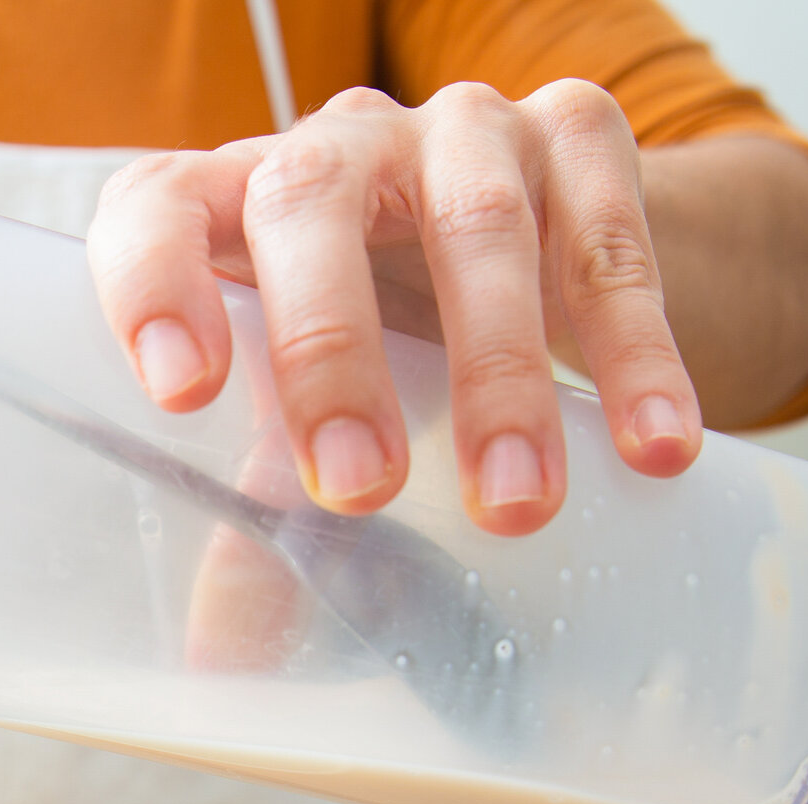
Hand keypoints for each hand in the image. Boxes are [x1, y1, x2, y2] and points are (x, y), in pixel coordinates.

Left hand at [88, 82, 700, 534]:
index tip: (183, 390)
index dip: (156, 287)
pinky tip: (651, 448)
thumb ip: (267, 514)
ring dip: (498, 375)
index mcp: (230, 205)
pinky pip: (609, 242)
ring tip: (514, 506)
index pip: (156, 210)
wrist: (547, 231)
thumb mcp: (317, 409)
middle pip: (307, 205)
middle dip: (330, 352)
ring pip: (474, 225)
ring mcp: (457, 130)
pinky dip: (634, 356)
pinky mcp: (577, 133)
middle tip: (361, 489)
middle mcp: (334, 146)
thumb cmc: (387, 332)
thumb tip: (228, 668)